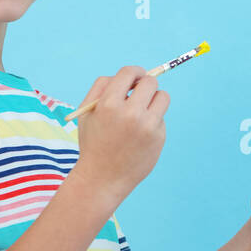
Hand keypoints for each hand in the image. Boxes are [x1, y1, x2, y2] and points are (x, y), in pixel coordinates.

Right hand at [73, 65, 168, 200]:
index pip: (130, 73)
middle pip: (151, 83)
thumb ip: (102, 87)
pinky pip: (161, 118)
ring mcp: (148, 127)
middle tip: (141, 92)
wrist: (102, 178)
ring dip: (154, 100)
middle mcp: (131, 114)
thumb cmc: (93, 142)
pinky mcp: (159, 138)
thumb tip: (129, 75)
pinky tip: (139, 137)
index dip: (135, 72)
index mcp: (109, 104)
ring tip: (141, 112)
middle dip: (146, 84)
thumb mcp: (87, 112)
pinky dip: (153, 122)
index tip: (136, 77)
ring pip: (163, 97)